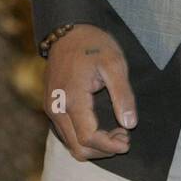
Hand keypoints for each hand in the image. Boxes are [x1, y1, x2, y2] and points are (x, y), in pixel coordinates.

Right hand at [44, 25, 136, 160]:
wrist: (67, 31)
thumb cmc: (93, 44)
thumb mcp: (114, 64)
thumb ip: (123, 95)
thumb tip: (129, 124)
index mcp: (72, 98)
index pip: (89, 138)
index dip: (111, 146)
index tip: (128, 138)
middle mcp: (56, 107)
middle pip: (78, 148)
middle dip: (104, 149)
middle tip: (124, 134)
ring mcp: (51, 108)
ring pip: (71, 144)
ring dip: (95, 145)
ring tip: (115, 130)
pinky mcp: (51, 106)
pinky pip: (67, 134)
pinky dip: (85, 138)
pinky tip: (100, 125)